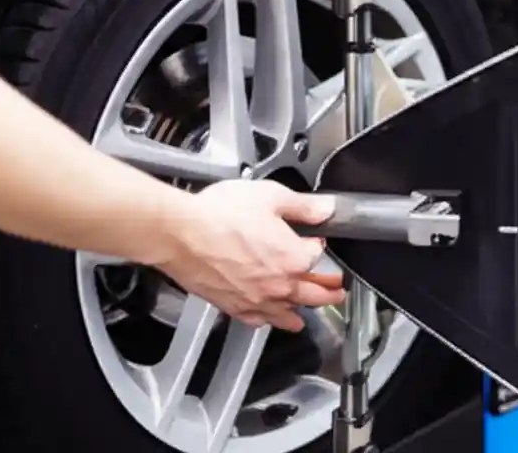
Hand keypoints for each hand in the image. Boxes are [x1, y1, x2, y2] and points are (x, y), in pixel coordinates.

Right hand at [154, 180, 346, 331]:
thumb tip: (326, 210)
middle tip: (336, 293)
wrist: (180, 233)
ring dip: (302, 313)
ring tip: (308, 316)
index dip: (317, 246)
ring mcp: (255, 299)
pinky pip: (256, 320)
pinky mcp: (232, 306)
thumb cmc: (220, 215)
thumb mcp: (271, 197)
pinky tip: (267, 320)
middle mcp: (279, 285)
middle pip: (312, 293)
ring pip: (287, 313)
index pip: (317, 256)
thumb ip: (303, 207)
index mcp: (294, 258)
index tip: (316, 241)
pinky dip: (267, 321)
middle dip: (328, 292)